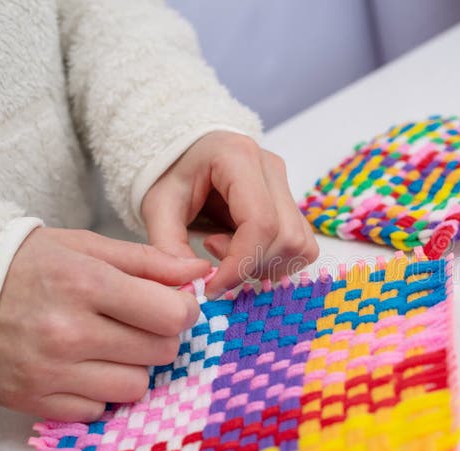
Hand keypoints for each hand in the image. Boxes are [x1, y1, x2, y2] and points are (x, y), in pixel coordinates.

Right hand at [0, 228, 209, 421]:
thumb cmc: (31, 266)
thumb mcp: (87, 247)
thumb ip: (149, 261)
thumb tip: (199, 270)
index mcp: (86, 285)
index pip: (171, 315)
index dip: (183, 310)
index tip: (174, 305)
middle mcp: (69, 332)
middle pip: (161, 351)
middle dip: (159, 336)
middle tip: (136, 322)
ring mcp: (51, 372)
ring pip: (136, 385)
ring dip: (133, 366)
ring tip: (108, 344)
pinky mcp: (36, 401)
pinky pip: (99, 408)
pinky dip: (99, 391)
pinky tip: (82, 366)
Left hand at [142, 132, 318, 296]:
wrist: (185, 156)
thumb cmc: (170, 174)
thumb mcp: (157, 208)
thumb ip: (168, 247)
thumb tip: (199, 281)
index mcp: (238, 158)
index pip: (260, 223)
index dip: (241, 263)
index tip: (214, 285)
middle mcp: (272, 168)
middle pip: (285, 237)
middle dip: (251, 264)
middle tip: (213, 254)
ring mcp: (286, 184)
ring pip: (299, 244)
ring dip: (266, 264)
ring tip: (229, 250)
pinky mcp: (292, 202)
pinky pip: (301, 245)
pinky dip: (276, 260)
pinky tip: (245, 249)